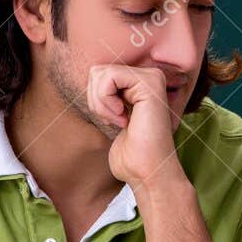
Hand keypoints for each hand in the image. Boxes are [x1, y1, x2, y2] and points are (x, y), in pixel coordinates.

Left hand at [87, 64, 184, 188]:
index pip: (99, 74)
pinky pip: (109, 76)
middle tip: (115, 121)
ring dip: (101, 103)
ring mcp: (152, 78)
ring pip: (101, 73)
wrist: (147, 171)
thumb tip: (90, 76)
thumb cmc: (131, 153)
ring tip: (119, 121)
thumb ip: (106, 95)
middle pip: (98, 70)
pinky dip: (106, 101)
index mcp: (141, 83)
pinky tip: (123, 118)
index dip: (96, 101)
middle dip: (96, 100)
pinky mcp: (150, 83)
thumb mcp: (112, 116)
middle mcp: (150, 76)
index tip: (115, 121)